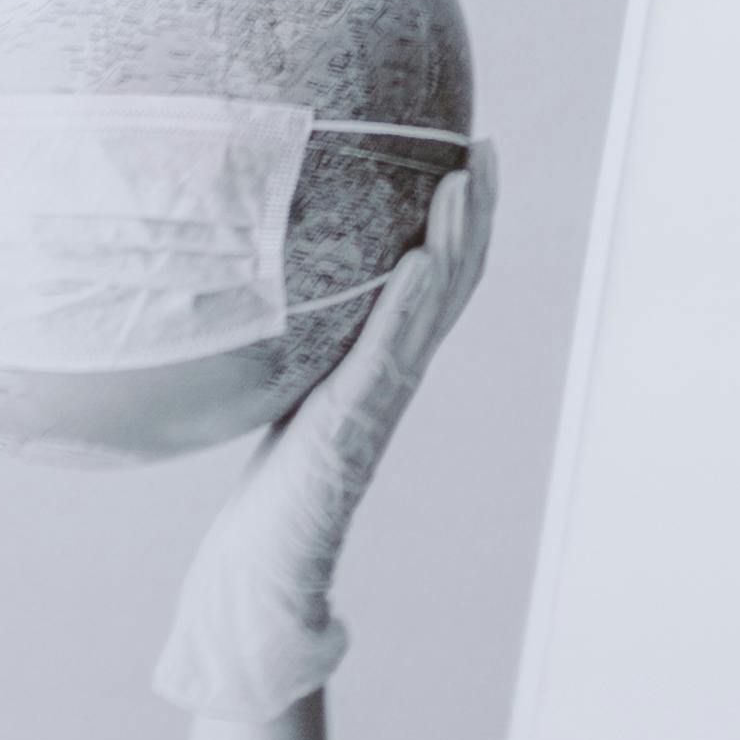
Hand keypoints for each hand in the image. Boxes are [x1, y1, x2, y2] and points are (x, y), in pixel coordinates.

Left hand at [156, 158, 492, 738]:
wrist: (263, 587)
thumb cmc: (268, 507)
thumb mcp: (278, 408)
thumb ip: (287, 357)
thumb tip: (253, 290)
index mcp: (377, 372)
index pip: (433, 287)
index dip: (459, 226)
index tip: (470, 161)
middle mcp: (390, 382)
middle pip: (450, 287)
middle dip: (472, 217)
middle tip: (486, 152)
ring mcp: (376, 405)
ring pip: (431, 312)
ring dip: (453, 245)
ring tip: (464, 185)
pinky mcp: (349, 430)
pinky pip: (387, 357)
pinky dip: (410, 307)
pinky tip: (419, 262)